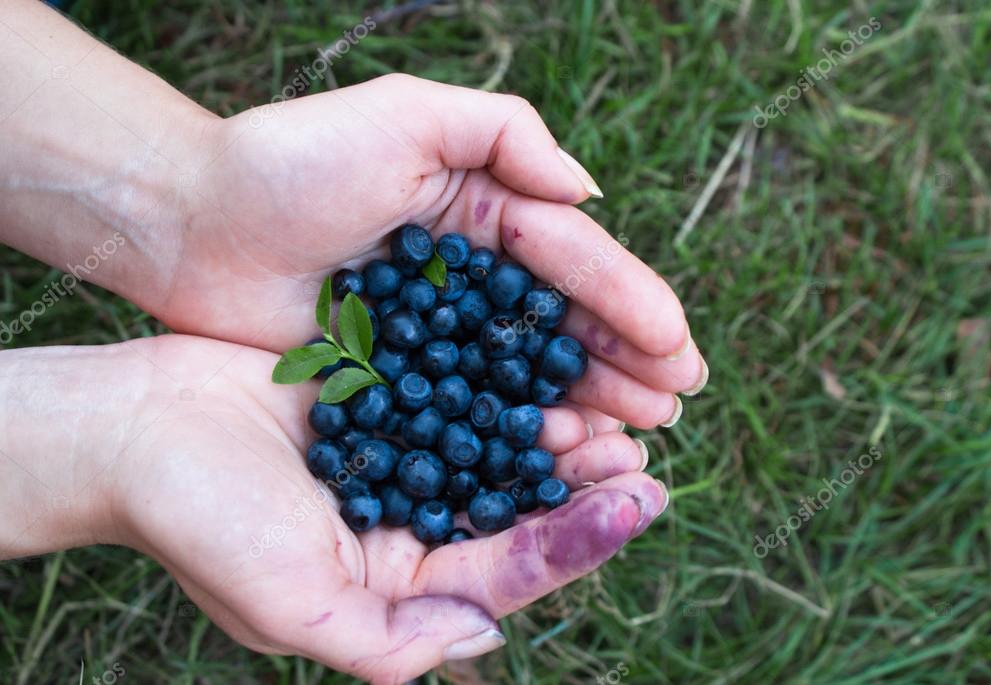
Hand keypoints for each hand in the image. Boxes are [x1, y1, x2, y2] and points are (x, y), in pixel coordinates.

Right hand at [35, 336, 665, 683]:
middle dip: (584, 489)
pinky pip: (463, 391)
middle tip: (645, 454)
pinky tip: (549, 362)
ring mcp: (402, 457)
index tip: (641, 501)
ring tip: (618, 409)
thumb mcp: (290, 606)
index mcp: (398, 581)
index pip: (506, 570)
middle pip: (517, 511)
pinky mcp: (388, 397)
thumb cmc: (201, 520)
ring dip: (559, 432)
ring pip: (501, 449)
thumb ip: (390, 640)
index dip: (576, 540)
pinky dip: (508, 381)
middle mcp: (410, 524)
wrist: (134, 425)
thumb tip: (485, 636)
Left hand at [160, 74, 706, 428]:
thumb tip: (588, 193)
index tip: (677, 347)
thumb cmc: (291, 160)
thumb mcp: (404, 115)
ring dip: (587, 402)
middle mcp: (470, 275)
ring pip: (526, 371)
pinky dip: (516, 432)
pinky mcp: (398, 380)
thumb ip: (504, 133)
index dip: (628, 301)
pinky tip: (558, 454)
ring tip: (638, 434)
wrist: (193, 223)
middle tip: (675, 402)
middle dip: (624, 360)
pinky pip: (470, 410)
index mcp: (482, 210)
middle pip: (562, 322)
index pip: (572, 258)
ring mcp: (437, 334)